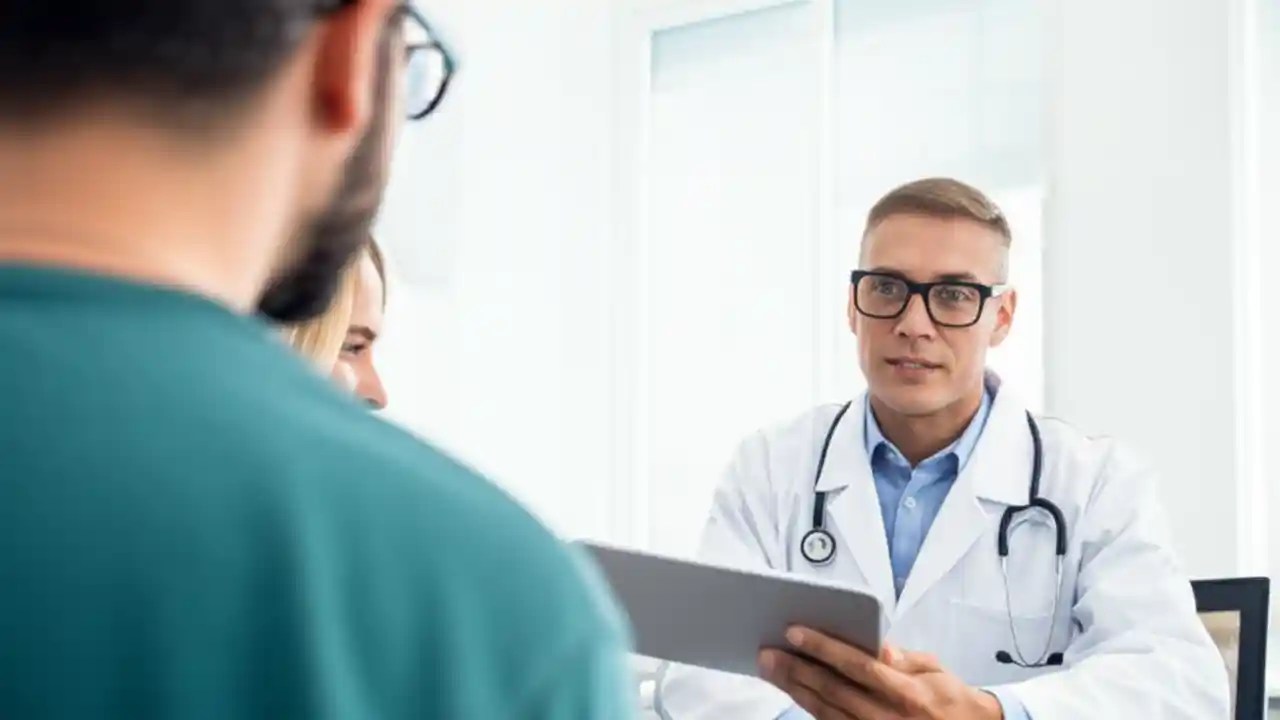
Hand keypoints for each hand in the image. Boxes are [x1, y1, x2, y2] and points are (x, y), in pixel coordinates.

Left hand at [758, 626, 1003, 719]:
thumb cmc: (952, 700)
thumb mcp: (935, 671)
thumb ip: (903, 659)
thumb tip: (876, 646)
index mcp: (908, 694)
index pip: (858, 666)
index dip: (824, 648)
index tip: (794, 632)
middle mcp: (889, 718)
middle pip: (834, 691)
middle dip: (797, 669)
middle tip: (768, 652)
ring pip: (826, 712)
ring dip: (795, 690)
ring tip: (771, 670)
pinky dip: (811, 710)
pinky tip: (793, 693)